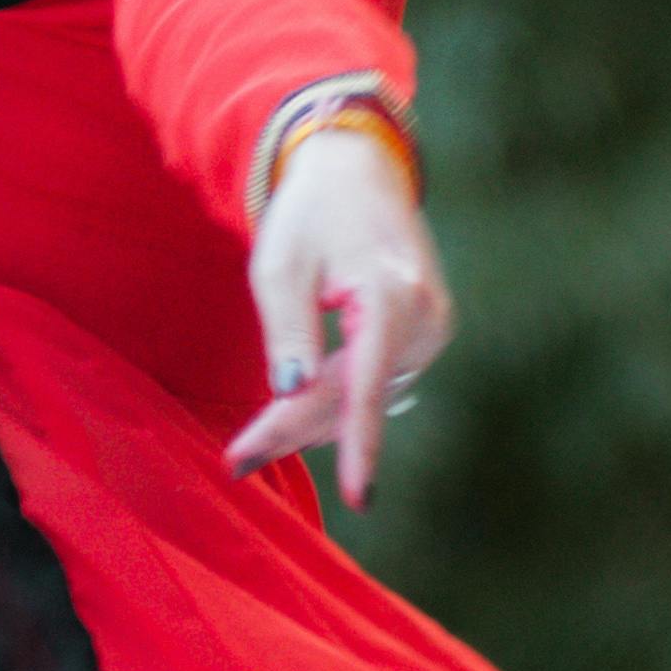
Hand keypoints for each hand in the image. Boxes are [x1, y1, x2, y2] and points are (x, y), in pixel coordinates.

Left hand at [226, 128, 450, 508]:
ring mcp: (433, 328)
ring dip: (314, 422)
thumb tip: (291, 394)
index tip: (355, 497)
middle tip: (236, 460)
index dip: (356, 445)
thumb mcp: (280, 264)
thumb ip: (287, 330)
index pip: (367, 386)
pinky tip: (297, 414)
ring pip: (368, 398)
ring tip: (252, 444)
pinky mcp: (427, 334)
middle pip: (357, 399)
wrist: (357, 173)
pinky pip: (377, 383)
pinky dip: (338, 402)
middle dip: (297, 431)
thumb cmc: (310, 213)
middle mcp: (425, 316)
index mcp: (391, 295)